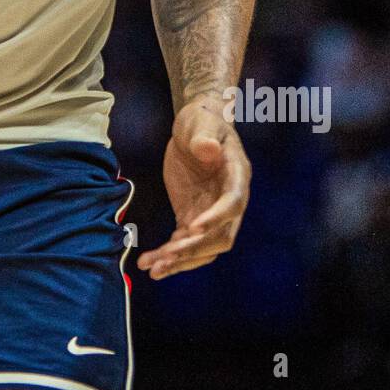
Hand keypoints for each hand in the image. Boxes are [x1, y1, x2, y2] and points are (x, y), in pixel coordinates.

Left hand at [137, 93, 250, 279]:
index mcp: (237, 175)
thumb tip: (209, 149)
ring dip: (181, 261)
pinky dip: (171, 255)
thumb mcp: (200, 122)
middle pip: (221, 235)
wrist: (194, 129)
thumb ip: (204, 137)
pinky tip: (151, 261)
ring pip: (204, 248)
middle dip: (195, 248)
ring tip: (154, 269)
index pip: (232, 203)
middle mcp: (229, 201)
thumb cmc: (202, 120)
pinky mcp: (193, 217)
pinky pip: (186, 243)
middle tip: (167, 256)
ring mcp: (211, 213)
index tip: (194, 227)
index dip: (216, 217)